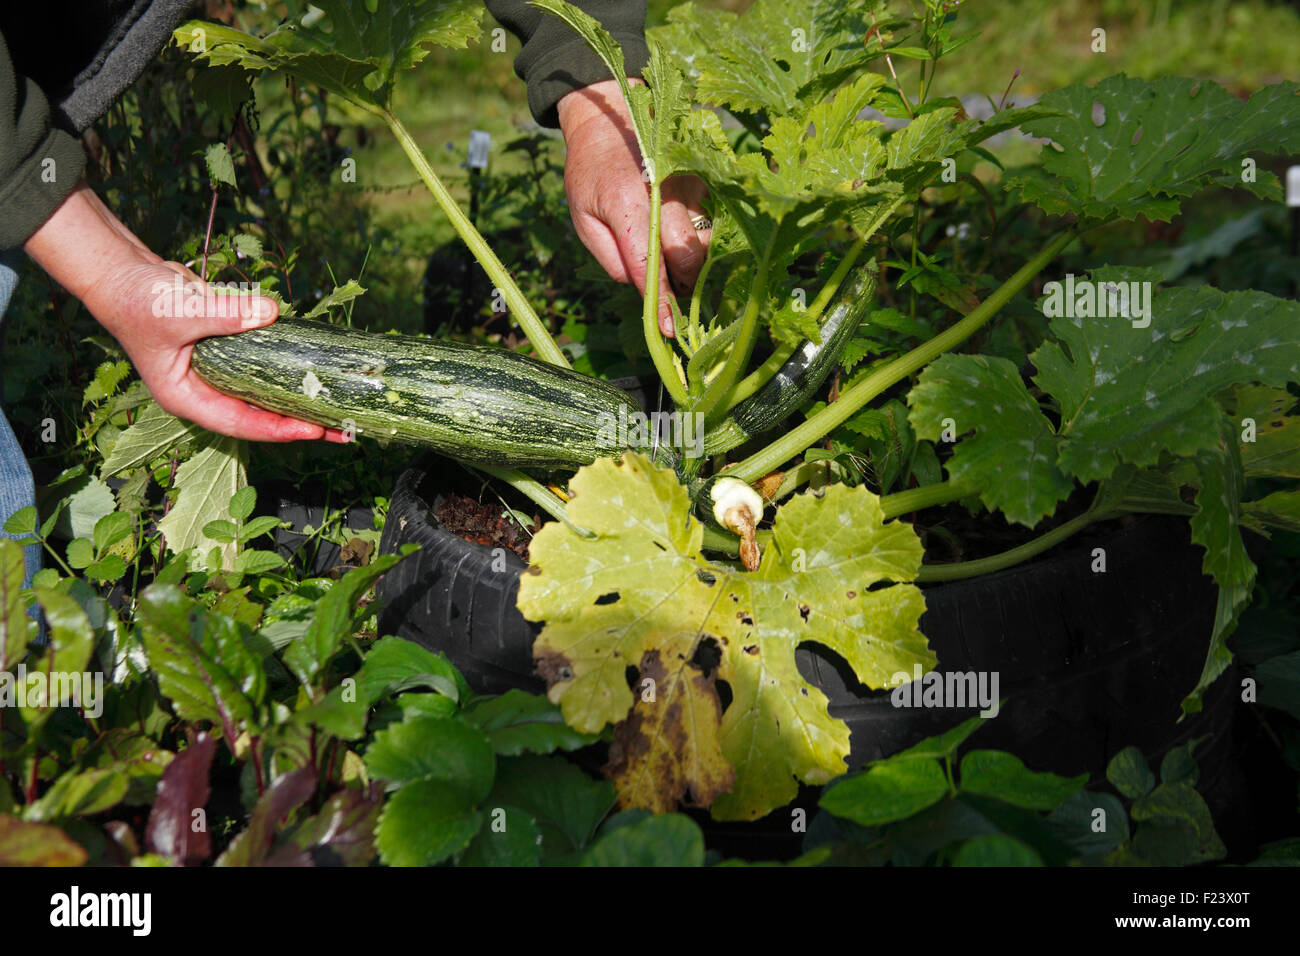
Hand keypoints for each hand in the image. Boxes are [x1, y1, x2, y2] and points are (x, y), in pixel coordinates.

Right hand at [25, 183, 342, 441]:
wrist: (125, 274)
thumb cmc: (139, 300)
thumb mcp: (183, 311)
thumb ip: (226, 314)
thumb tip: (272, 312)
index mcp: (187, 399)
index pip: (240, 424)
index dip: (277, 429)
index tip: (314, 429)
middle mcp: (203, 393)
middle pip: (259, 416)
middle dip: (300, 422)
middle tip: (344, 428)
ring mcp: (215, 375)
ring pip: (263, 395)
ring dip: (299, 400)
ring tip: (340, 407)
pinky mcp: (226, 355)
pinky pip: (262, 369)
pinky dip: (287, 372)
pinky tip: (317, 375)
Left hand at [557, 78, 709, 336]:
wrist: (611, 117)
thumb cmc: (591, 173)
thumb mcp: (582, 218)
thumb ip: (610, 257)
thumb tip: (640, 287)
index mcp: (627, 202)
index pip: (650, 263)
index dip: (660, 301)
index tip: (667, 330)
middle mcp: (666, 191)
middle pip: (689, 255)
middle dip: (683, 284)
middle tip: (671, 297)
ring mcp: (691, 183)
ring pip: (708, 241)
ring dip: (695, 265)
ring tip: (676, 269)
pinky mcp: (706, 179)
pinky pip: (714, 222)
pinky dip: (704, 242)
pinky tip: (687, 245)